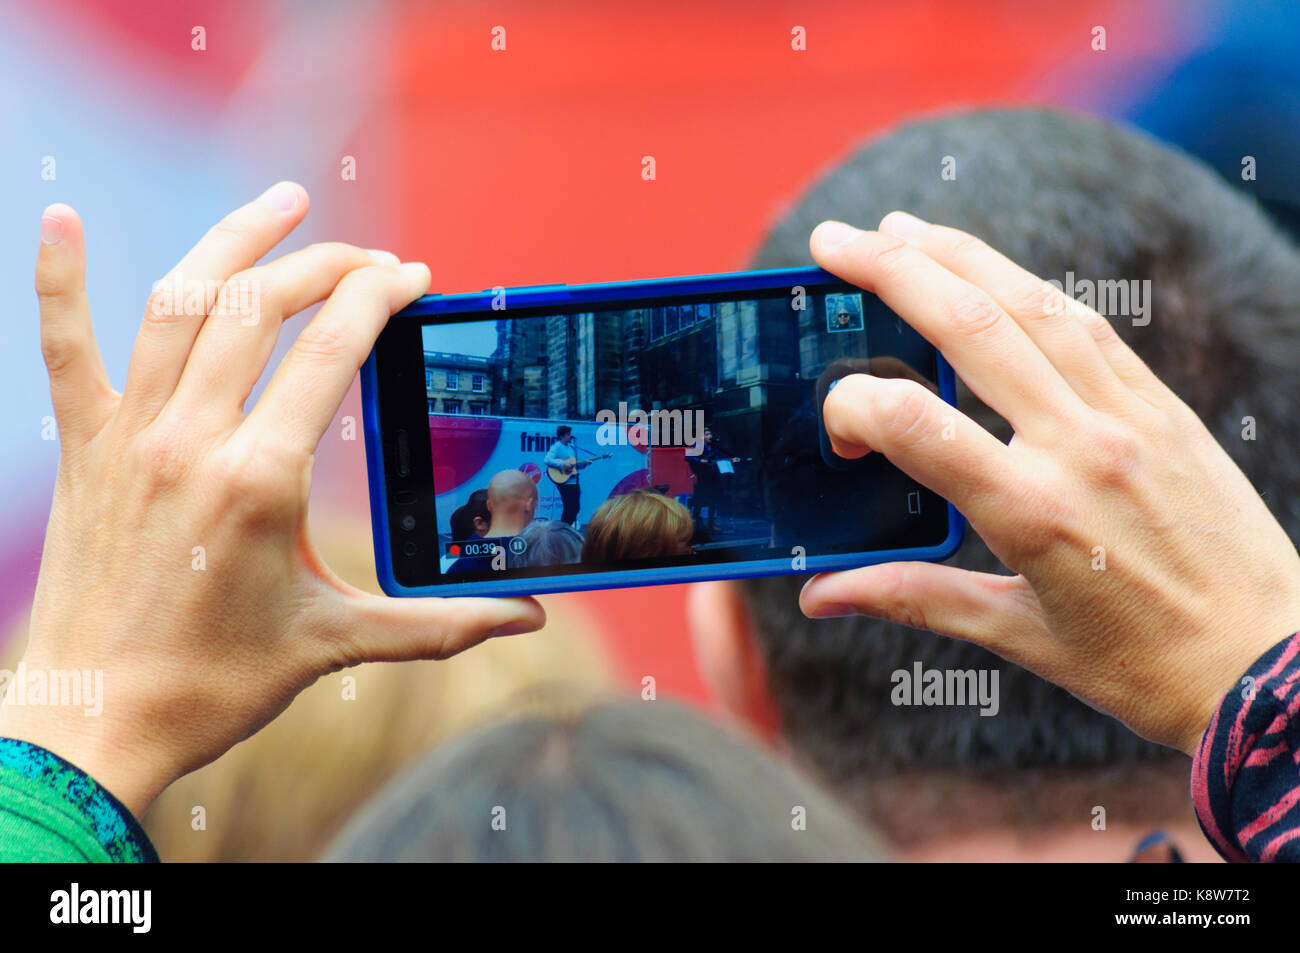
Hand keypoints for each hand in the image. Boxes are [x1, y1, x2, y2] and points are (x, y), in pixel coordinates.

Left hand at [0, 184, 543, 814]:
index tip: (413, 278)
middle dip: (326, 263)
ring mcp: (131, 437)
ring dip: (234, 241)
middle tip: (372, 258)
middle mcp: (192, 440)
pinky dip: (58, 281)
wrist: (95, 722)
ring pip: (179, 302)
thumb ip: (442, 623)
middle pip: (261, 305)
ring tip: (284, 203)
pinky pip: (65, 348)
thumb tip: (529, 616)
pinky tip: (61, 221)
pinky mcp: (85, 450)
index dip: (379, 295)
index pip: (332, 348)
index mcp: (261, 479)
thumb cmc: (216, 684)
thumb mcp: (338, 645)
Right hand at [799, 212, 1299, 754]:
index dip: (852, 406)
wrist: (1274, 664)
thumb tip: (822, 595)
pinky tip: (993, 273)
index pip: (913, 422)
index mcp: (1032, 513)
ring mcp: (1130, 417)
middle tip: (833, 240)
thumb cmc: (1143, 666)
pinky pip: (1088, 326)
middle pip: (969, 327)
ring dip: (959, 255)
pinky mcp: (1165, 407)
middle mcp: (1081, 446)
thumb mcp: (1019, 636)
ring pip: (1032, 305)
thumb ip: (913, 597)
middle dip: (890, 271)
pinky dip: (1030, 289)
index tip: (839, 428)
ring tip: (902, 230)